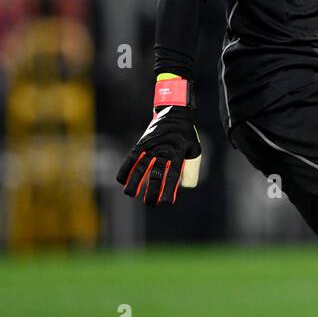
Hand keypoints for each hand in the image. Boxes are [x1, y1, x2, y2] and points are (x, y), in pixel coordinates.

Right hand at [117, 78, 202, 204]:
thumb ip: (191, 170)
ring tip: (130, 194)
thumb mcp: (195, 150)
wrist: (174, 113)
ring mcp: (151, 147)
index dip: (169, 189)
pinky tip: (121, 181)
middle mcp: (163, 151)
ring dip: (134, 181)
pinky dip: (126, 168)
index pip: (173, 175)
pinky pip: (132, 157)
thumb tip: (184, 187)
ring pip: (141, 166)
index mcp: (178, 154)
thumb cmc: (186, 136)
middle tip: (149, 203)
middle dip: (151, 190)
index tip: (166, 202)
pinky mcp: (142, 143)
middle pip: (156, 173)